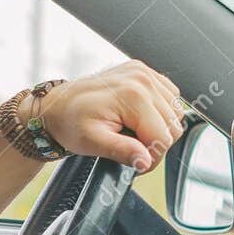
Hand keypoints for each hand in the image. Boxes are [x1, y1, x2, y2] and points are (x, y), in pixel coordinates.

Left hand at [38, 61, 185, 173]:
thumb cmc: (70, 122)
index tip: (135, 162)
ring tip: (133, 133)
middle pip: (173, 126)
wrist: (58, 105)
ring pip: (175, 113)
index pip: (164, 137)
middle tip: (132, 149)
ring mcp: (144, 72)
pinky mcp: (144, 72)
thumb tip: (145, 161)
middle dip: (155, 144)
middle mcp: (143, 79)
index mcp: (133, 95)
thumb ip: (121, 151)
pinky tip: (138, 118)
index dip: (152, 157)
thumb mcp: (92, 141)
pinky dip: (159, 112)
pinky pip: (170, 98)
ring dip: (158, 128)